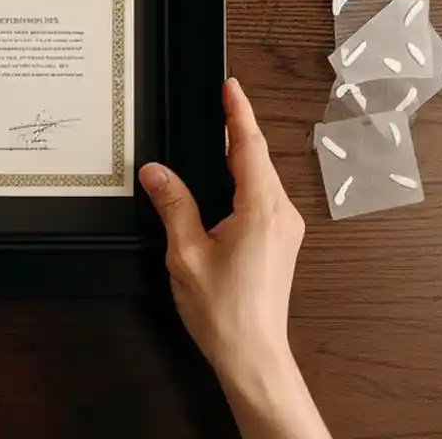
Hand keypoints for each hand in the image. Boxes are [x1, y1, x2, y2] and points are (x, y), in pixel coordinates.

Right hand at [138, 77, 305, 385]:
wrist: (253, 354)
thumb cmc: (224, 311)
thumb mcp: (186, 252)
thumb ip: (173, 205)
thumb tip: (156, 172)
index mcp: (261, 209)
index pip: (249, 146)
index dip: (238, 112)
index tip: (230, 86)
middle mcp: (281, 214)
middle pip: (257, 158)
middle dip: (237, 129)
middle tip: (218, 102)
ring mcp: (285, 228)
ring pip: (261, 178)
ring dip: (240, 156)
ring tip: (219, 134)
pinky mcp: (280, 242)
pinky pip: (263, 197)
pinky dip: (243, 180)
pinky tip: (225, 181)